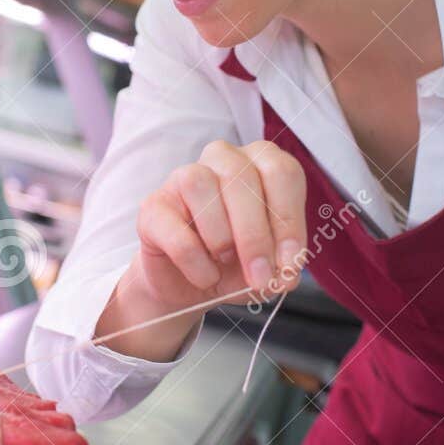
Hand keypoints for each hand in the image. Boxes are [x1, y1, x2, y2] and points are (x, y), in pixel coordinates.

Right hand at [101, 140, 306, 360]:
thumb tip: (287, 272)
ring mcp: (184, 177)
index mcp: (261, 164)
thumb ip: (282, 266)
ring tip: (224, 261)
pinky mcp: (154, 205)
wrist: (189, 284)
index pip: (282, 173)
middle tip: (259, 276)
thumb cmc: (235, 263)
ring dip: (221, 235)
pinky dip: (194, 259)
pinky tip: (204, 275)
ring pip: (201, 184)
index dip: (289, 219)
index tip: (290, 262)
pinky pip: (174, 225)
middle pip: (243, 177)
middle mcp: (224, 160)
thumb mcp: (268, 267)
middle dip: (256, 236)